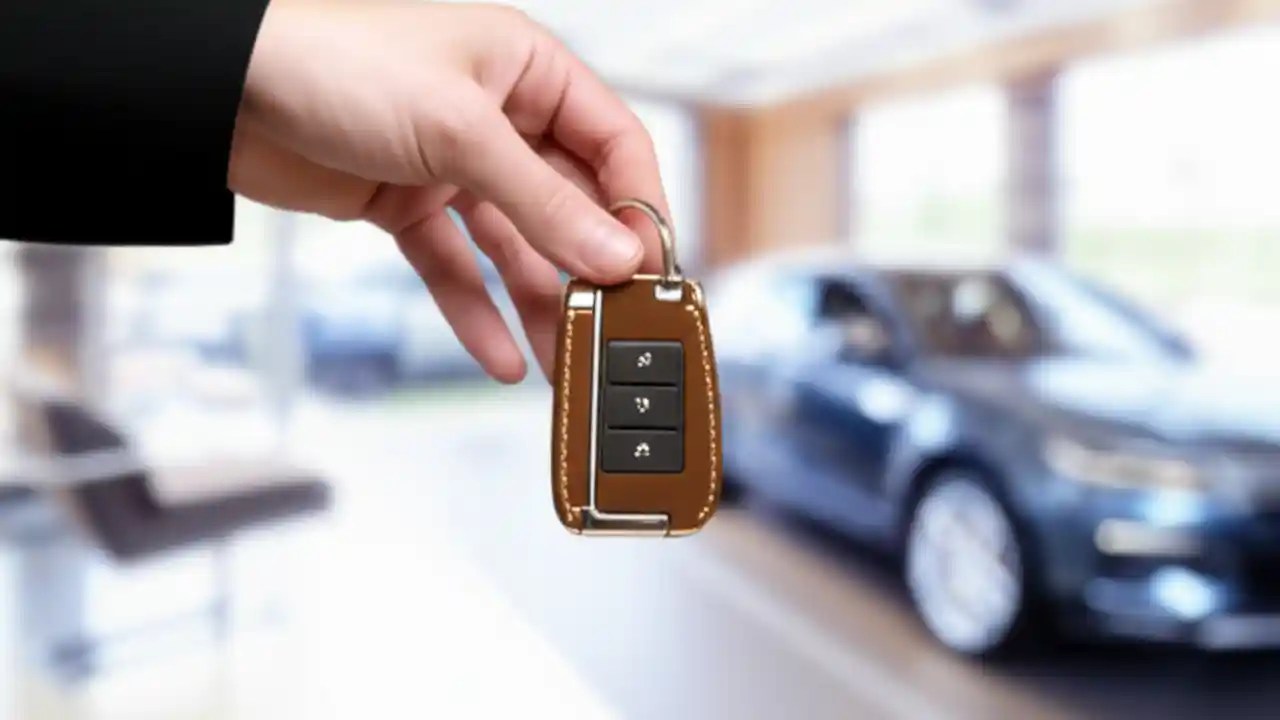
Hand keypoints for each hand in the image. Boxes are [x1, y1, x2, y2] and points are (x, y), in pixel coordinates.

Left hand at [229, 0, 670, 382]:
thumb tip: (616, 255)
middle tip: (611, 332)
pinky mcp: (406, 204)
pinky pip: (455, 266)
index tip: (652, 273)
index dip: (638, 209)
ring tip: (563, 364)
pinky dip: (475, 310)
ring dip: (538, 304)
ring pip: (514, 245)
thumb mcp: (460, 131)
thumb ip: (543, 201)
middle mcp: (498, 116)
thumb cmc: (336, 62)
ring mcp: (452, 164)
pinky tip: (501, 356)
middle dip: (587, 271)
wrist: (221, 90)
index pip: (612, 144)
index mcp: (527, 70)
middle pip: (566, 203)